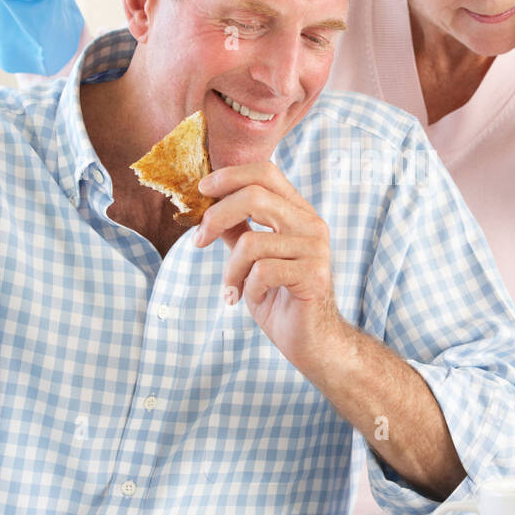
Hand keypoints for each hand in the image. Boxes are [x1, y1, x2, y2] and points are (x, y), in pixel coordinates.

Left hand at [193, 163, 350, 373]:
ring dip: (231, 270)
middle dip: (216, 217)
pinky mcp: (313, 275)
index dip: (230, 175)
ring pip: (251, 241)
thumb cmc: (280, 298)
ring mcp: (315, 249)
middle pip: (255, 196)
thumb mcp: (251, 260)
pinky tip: (250, 299)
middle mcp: (311, 225)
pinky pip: (262, 272)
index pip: (266, 173)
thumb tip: (208, 206)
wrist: (311, 341)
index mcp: (298, 213)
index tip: (202, 191)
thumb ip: (238, 231)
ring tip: (233, 288)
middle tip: (198, 240)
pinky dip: (247, 288)